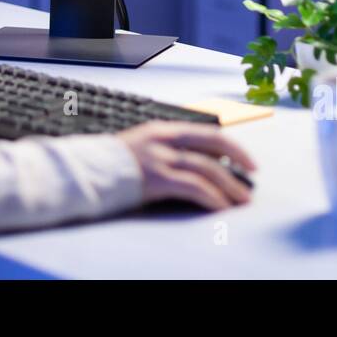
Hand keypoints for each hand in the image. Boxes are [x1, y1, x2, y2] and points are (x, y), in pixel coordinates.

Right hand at [116, 121, 255, 210]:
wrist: (84, 173)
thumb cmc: (111, 166)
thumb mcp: (140, 147)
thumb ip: (165, 150)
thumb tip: (197, 163)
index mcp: (162, 129)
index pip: (206, 131)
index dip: (230, 145)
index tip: (246, 159)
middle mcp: (164, 139)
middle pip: (212, 144)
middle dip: (238, 160)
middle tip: (252, 177)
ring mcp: (160, 157)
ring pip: (207, 168)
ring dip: (229, 185)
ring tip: (242, 199)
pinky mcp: (156, 178)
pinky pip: (193, 187)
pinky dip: (211, 197)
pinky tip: (220, 207)